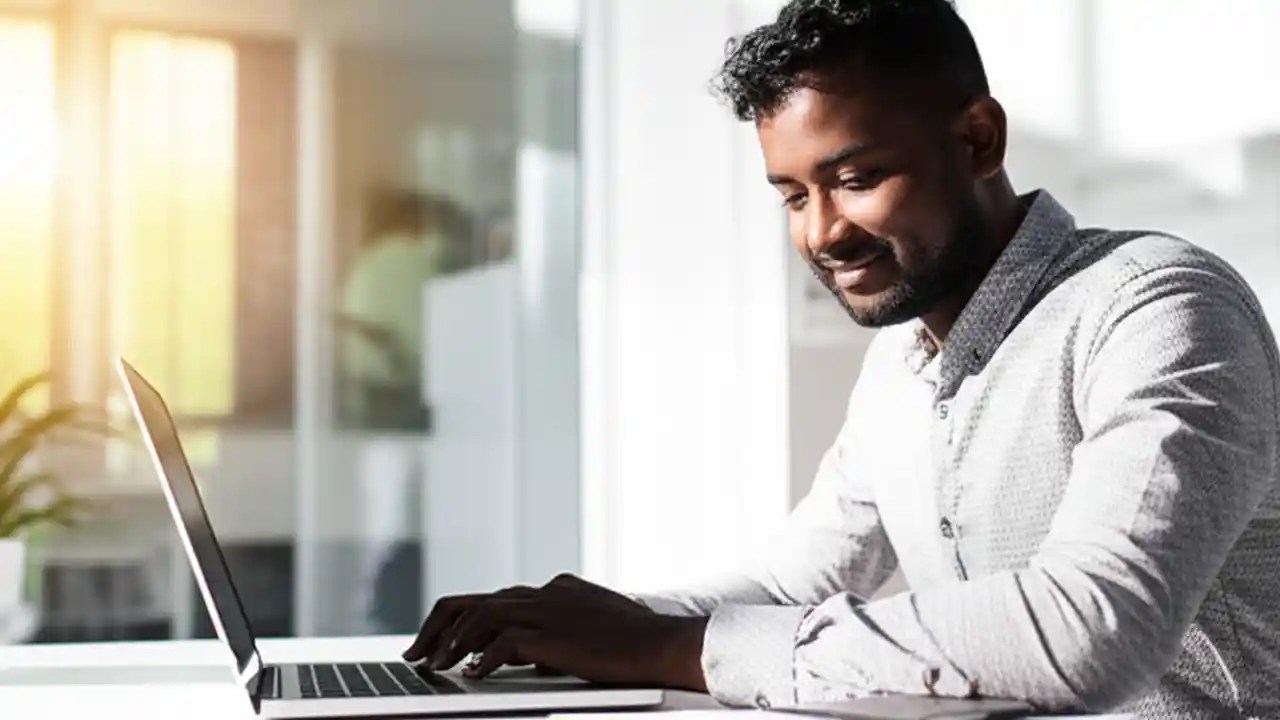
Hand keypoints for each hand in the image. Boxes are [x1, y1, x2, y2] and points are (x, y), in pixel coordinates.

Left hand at [402, 573, 708, 690]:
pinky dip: (482, 659)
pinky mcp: (553, 633)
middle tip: (415, 655)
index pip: (489, 598)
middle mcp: (543, 593)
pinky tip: (472, 676)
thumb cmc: (630, 643)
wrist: (662, 643)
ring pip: (479, 617)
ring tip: (435, 668)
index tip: (436, 642)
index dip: (456, 620)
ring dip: (451, 644)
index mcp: (550, 590)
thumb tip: (515, 654)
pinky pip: (503, 643)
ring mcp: (547, 610)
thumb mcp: (583, 631)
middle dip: (436, 627)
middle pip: (471, 601)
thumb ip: (549, 634)